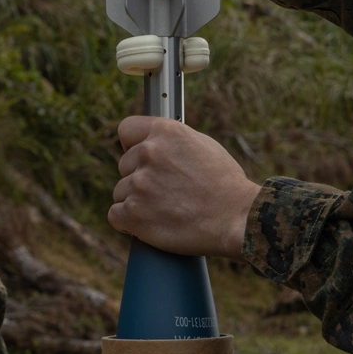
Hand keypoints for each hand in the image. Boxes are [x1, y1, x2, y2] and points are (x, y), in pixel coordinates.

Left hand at [109, 116, 259, 257]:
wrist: (237, 218)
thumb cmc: (226, 185)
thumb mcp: (203, 146)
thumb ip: (173, 142)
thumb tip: (155, 144)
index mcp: (166, 131)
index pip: (127, 129)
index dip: (133, 145)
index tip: (140, 157)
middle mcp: (149, 152)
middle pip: (124, 165)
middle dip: (140, 178)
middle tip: (166, 192)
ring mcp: (139, 183)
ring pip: (121, 191)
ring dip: (137, 202)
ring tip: (165, 210)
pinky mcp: (133, 213)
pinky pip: (115, 215)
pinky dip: (129, 223)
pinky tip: (150, 223)